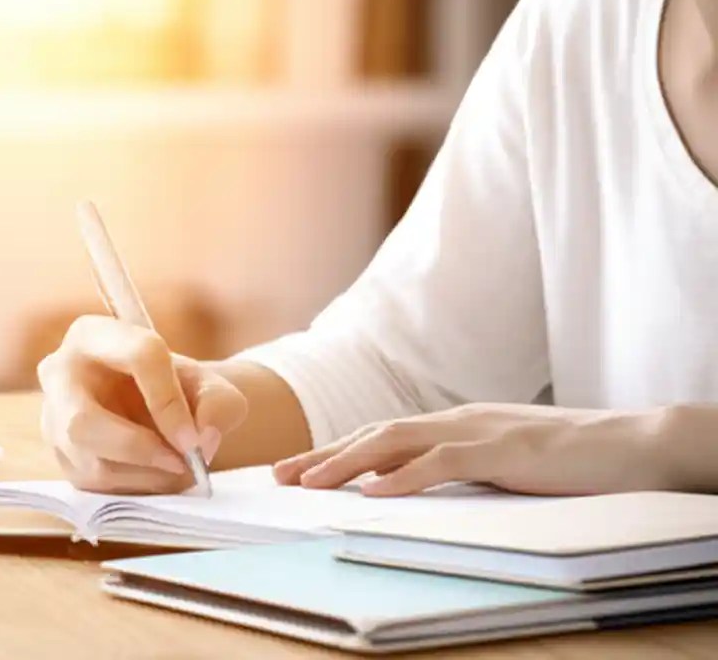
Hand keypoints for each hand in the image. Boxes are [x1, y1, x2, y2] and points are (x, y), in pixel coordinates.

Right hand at [38, 315, 247, 493]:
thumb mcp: (210, 386)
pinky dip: (136, 487)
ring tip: (179, 469)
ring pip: (90, 460)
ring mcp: (52, 419)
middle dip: (138, 449)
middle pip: (82, 421)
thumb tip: (201, 439)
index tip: (197, 438)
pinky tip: (158, 474)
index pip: (136, 357)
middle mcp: (59, 374)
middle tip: (181, 462)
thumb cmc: (177, 389)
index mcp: (95, 335)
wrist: (156, 410)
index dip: (170, 400)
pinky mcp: (61, 458)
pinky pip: (95, 484)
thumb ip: (219, 403)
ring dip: (144, 474)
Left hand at [273, 403, 672, 496]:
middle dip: (326, 455)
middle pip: (376, 434)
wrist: (630, 442)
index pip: (383, 434)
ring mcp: (478, 432)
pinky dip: (405, 477)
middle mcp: (457, 420)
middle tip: (282, 475)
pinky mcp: (503, 451)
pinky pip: (443, 464)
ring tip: (310, 483)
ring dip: (348, 463)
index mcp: (456, 422)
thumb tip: (409, 481)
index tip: (299, 469)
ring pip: (396, 443)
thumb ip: (458, 464)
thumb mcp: (500, 458)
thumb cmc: (567, 456)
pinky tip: (375, 492)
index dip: (338, 450)